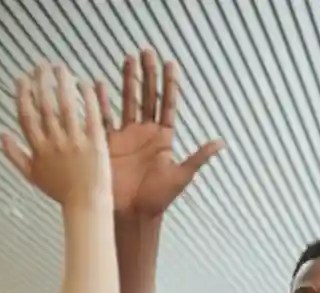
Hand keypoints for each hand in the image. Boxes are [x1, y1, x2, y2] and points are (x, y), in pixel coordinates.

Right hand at [1, 64, 110, 207]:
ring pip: (65, 106)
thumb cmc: (60, 191)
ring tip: (60, 67)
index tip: (22, 78)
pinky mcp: (95, 143)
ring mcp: (75, 142)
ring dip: (61, 83)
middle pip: (44, 106)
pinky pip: (91, 116)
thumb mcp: (32, 176)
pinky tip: (85, 83)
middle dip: (40, 82)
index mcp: (38, 149)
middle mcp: (54, 143)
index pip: (26, 116)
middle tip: (41, 65)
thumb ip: (14, 154)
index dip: (22, 95)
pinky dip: (87, 98)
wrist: (87, 204)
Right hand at [97, 49, 223, 216]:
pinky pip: (103, 118)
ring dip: (127, 81)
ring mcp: (126, 136)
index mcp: (163, 138)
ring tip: (127, 59)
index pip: (168, 104)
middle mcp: (145, 133)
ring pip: (127, 101)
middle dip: (147, 74)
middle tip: (147, 51)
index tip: (170, 63)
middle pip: (147, 96)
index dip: (169, 84)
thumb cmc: (158, 198)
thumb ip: (198, 157)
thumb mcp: (181, 176)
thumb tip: (222, 142)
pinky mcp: (108, 143)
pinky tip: (97, 84)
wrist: (132, 214)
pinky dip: (100, 102)